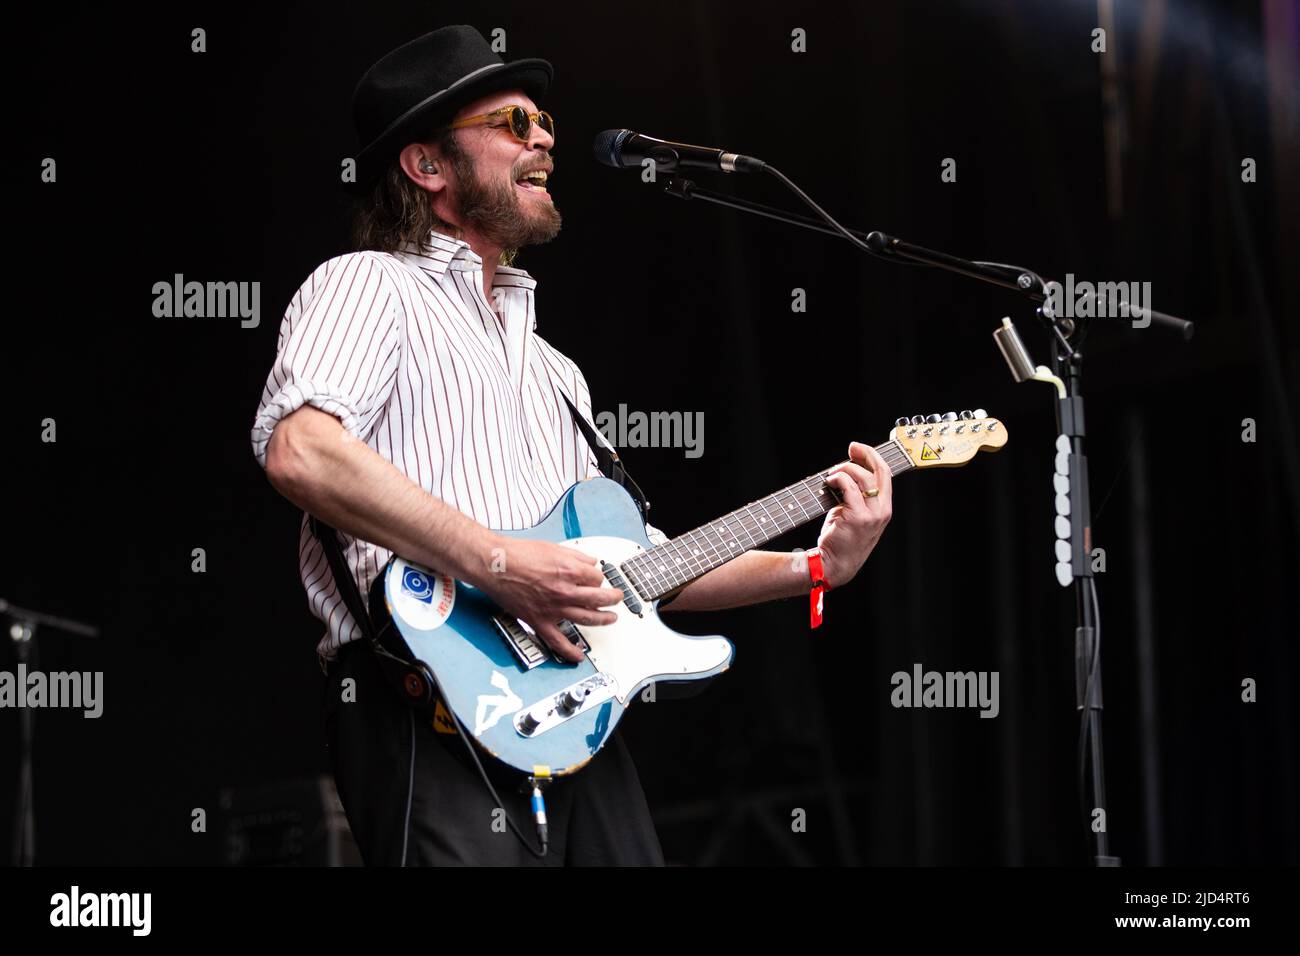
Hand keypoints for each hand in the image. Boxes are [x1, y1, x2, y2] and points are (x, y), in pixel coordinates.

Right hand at [470, 536, 624, 662]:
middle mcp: (564, 591)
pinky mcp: (539, 621)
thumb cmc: (518, 554)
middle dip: (612, 598)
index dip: (598, 577)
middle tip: (617, 598)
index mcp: (569, 570)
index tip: (595, 578)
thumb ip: (576, 556)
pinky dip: (569, 651)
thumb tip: (591, 562)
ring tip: (611, 618)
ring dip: (603, 619)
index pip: (597, 577)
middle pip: (599, 598)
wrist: (495, 565)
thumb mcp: (553, 547)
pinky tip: (578, 656)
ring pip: (587, 618)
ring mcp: (553, 608)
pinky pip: (558, 641)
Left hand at [816, 442, 892, 587]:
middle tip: (851, 447)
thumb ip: (856, 495)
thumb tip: (846, 470)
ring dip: (845, 468)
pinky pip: (849, 487)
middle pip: (880, 471)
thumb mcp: (853, 513)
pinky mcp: (858, 518)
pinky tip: (829, 481)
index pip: (886, 475)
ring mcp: (872, 515)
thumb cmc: (840, 538)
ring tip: (832, 473)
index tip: (859, 448)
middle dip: (866, 454)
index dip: (873, 457)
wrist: (833, 564)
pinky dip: (838, 479)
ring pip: (863, 477)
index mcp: (884, 508)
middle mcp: (883, 511)